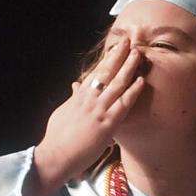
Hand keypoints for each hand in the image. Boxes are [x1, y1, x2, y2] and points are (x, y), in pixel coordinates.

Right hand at [32, 38, 145, 193]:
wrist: (55, 154)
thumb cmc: (57, 138)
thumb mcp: (63, 113)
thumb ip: (72, 99)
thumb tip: (75, 86)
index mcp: (79, 97)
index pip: (95, 73)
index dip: (107, 60)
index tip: (115, 48)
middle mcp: (89, 99)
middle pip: (106, 72)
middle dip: (117, 55)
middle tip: (128, 40)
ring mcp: (98, 110)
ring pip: (116, 84)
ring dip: (128, 67)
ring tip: (138, 54)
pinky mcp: (106, 124)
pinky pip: (122, 104)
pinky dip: (132, 92)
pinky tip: (140, 81)